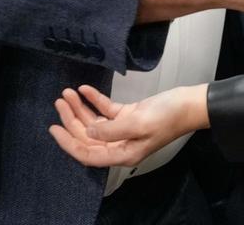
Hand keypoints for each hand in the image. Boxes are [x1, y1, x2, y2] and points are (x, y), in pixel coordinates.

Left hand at [50, 84, 207, 167]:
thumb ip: (110, 130)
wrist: (190, 104)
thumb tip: (88, 132)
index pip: (87, 153)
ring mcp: (125, 128)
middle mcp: (121, 143)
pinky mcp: (130, 115)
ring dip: (80, 108)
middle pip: (88, 136)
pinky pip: (106, 110)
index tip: (53, 128)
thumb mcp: (138, 123)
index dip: (68, 143)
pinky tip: (85, 89)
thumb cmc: (168, 116)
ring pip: (94, 122)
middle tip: (60, 101)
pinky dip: (95, 100)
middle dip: (71, 120)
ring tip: (68, 93)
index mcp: (123, 153)